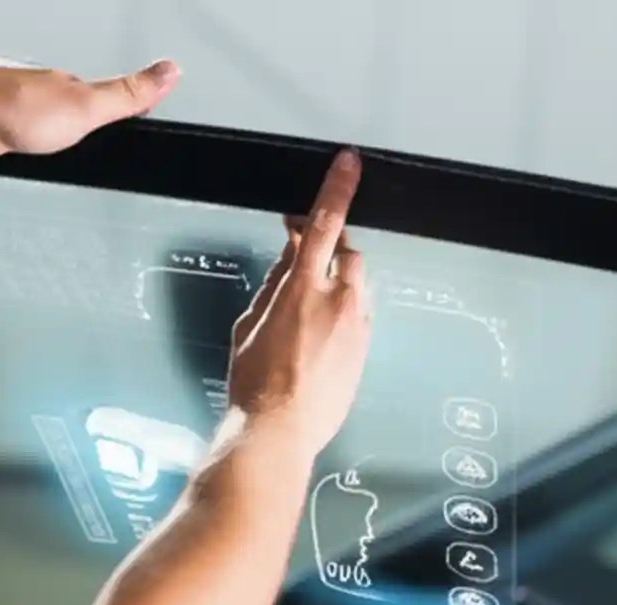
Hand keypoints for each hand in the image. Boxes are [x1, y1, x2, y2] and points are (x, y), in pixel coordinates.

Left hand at [0, 59, 180, 161]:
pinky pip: (21, 128)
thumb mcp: (88, 105)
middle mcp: (43, 88)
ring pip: (46, 114)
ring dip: (55, 123)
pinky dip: (28, 133)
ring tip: (69, 136)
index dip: (131, 100)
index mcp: (70, 84)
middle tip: (109, 125)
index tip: (148, 104)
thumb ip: (128, 93)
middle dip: (91, 115)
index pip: (112, 92)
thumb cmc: (13, 109)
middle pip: (78, 101)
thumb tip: (169, 71)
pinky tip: (26, 141)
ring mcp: (17, 104)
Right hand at [227, 150, 369, 457]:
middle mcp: (338, 301)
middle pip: (346, 252)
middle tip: (305, 254)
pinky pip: (359, 315)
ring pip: (356, 285)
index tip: (349, 162)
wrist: (278, 430)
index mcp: (303, 287)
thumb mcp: (250, 322)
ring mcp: (357, 326)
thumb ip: (275, 282)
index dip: (338, 188)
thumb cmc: (254, 381)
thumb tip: (292, 255)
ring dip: (337, 281)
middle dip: (329, 247)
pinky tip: (320, 335)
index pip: (325, 222)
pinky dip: (344, 311)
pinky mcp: (365, 350)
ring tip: (309, 304)